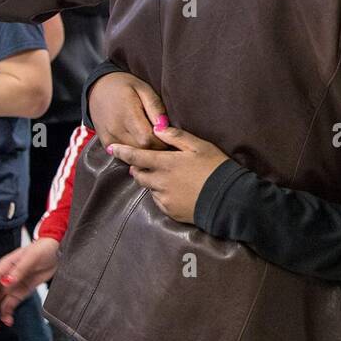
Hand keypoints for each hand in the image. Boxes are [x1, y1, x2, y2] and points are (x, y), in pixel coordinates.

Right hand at [0, 237, 59, 332]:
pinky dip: (6, 314)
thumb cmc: (44, 249)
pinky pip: (9, 305)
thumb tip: (5, 282)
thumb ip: (18, 270)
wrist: (58, 250)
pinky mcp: (20, 292)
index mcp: (3, 267)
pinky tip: (8, 322)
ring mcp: (12, 286)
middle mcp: (4, 277)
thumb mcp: (31, 258)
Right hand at [88, 71, 167, 151]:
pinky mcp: (106, 143)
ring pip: (133, 156)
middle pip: (141, 149)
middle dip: (157, 149)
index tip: (171, 139)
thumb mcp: (144, 89)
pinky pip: (124, 156)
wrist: (98, 88)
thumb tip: (165, 126)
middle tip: (168, 143)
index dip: (162, 142)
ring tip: (156, 143)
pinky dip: (136, 153)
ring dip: (147, 152)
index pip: (148, 139)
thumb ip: (155, 107)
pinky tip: (143, 145)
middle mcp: (115, 129)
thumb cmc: (125, 87)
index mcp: (127, 114)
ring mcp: (109, 138)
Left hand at [106, 125, 229, 223]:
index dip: (122, 152)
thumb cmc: (216, 168)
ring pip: (149, 188)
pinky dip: (162, 194)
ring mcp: (164, 199)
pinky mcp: (170, 212)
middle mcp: (160, 182)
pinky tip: (176, 191)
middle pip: (138, 175)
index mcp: (166, 163)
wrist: (229, 199)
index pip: (136, 157)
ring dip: (152, 182)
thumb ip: (176, 136)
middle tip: (146, 164)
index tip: (111, 148)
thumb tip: (157, 128)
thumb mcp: (200, 146)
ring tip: (167, 178)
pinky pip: (159, 201)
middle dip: (138, 168)